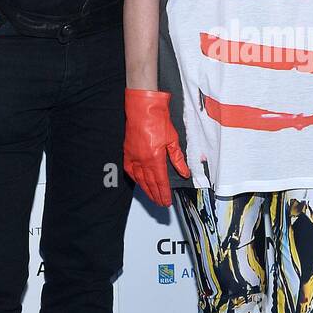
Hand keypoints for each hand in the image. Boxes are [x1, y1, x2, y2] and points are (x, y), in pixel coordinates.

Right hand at [124, 88, 189, 206]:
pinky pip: (130, 170)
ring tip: (152, 197)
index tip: (166, 202)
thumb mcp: (173, 140)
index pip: (161, 182)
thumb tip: (184, 172)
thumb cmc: (158, 120)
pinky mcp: (127, 151)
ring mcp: (133, 156)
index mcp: (155, 158)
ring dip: (146, 190)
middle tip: (160, 204)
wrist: (143, 108)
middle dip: (156, 195)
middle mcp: (142, 160)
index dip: (164, 193)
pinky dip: (135, 178)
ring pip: (140, 179)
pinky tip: (139, 182)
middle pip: (150, 183)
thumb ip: (178, 159)